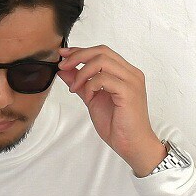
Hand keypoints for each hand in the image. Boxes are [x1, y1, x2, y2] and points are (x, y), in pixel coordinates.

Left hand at [57, 43, 159, 169]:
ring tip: (75, 88)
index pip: (102, 52)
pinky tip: (89, 97)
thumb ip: (80, 84)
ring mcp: (131, 81)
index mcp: (125, 73)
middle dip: (78, 56)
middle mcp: (131, 73)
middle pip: (101, 51)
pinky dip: (91, 85)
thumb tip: (64, 71)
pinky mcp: (128, 91)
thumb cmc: (117, 125)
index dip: (81, 50)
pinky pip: (104, 78)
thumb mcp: (92, 99)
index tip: (63, 55)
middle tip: (63, 67)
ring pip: (102, 61)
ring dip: (82, 73)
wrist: (132, 145)